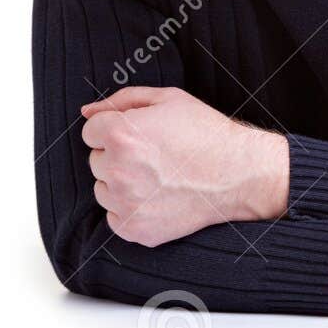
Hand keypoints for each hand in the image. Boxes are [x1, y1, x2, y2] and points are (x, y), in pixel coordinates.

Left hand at [80, 86, 286, 246]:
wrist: (239, 173)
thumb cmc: (207, 133)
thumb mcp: (169, 100)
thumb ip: (123, 100)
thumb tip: (88, 111)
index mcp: (121, 134)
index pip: (91, 131)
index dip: (117, 128)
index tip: (141, 134)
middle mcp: (117, 169)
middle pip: (96, 160)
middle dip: (118, 155)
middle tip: (155, 155)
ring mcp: (124, 203)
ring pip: (103, 189)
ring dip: (122, 182)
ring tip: (158, 176)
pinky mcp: (134, 228)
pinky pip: (114, 216)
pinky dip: (131, 208)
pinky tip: (159, 197)